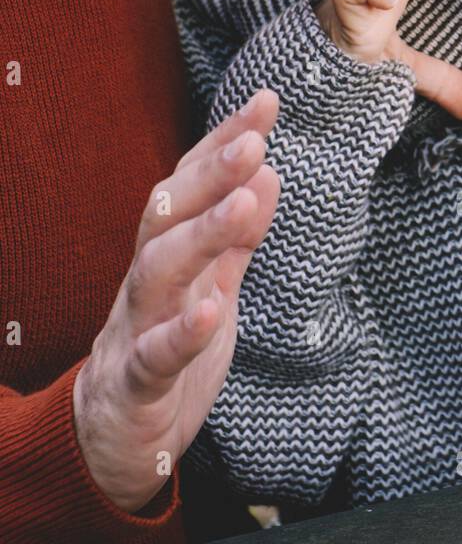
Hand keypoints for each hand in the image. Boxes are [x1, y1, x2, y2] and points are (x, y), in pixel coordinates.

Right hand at [73, 89, 281, 512]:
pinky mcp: (137, 386)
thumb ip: (238, 237)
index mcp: (168, 254)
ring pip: (158, 273)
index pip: (192, 185)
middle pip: (169, 216)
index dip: (224, 142)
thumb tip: (268, 172)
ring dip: (200, 236)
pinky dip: (182, 332)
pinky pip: (155, 357)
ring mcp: (136, 329)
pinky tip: (212, 311)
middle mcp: (147, 281)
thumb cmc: (166, 350)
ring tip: (241, 204)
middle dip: (210, 174)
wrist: (112, 441)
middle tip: (254, 141)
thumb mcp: (212, 286)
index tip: (265, 102)